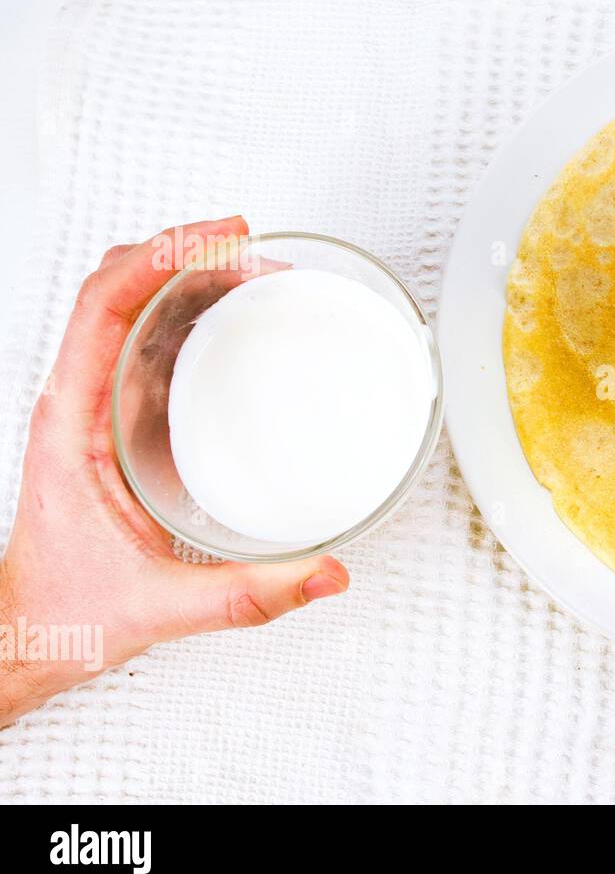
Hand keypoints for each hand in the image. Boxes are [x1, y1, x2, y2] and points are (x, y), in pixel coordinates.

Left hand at [0, 217, 348, 725]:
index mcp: (71, 424)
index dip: (161, 260)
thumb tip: (325, 573)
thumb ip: (250, 596)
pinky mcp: (117, 423)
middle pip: (118, 289)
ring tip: (249, 268)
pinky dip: (186, 315)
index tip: (218, 240)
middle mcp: (78, 403)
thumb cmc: (65, 609)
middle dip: (183, 253)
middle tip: (250, 247)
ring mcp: (95, 409)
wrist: (29, 633)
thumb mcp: (160, 607)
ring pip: (130, 309)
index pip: (103, 308)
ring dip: (185, 277)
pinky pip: (147, 344)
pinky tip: (229, 320)